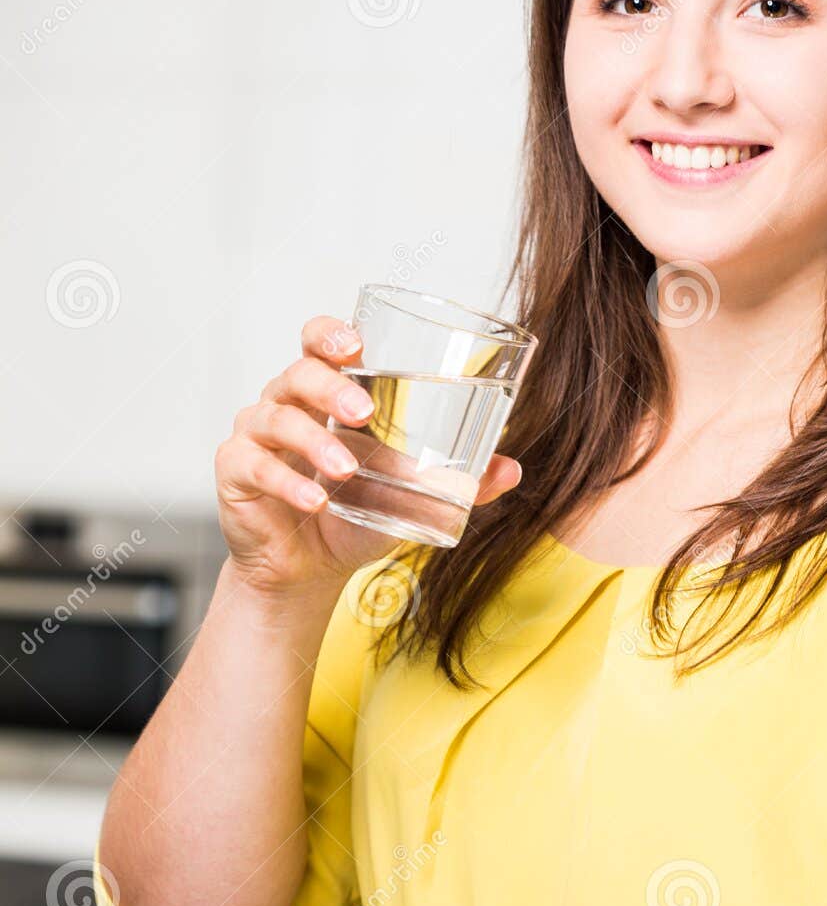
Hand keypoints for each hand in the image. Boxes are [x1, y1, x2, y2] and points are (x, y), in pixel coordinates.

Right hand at [215, 314, 522, 601]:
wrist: (307, 572)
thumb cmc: (354, 516)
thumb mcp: (408, 496)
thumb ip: (459, 481)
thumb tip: (511, 470)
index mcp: (325, 395)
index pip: (319, 342)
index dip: (331, 333)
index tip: (355, 345)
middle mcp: (286, 405)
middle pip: (298, 373)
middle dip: (331, 388)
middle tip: (364, 413)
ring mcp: (256, 437)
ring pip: (276, 417)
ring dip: (315, 443)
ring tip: (347, 470)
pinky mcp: (236, 473)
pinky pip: (255, 466)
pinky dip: (286, 482)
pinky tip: (314, 500)